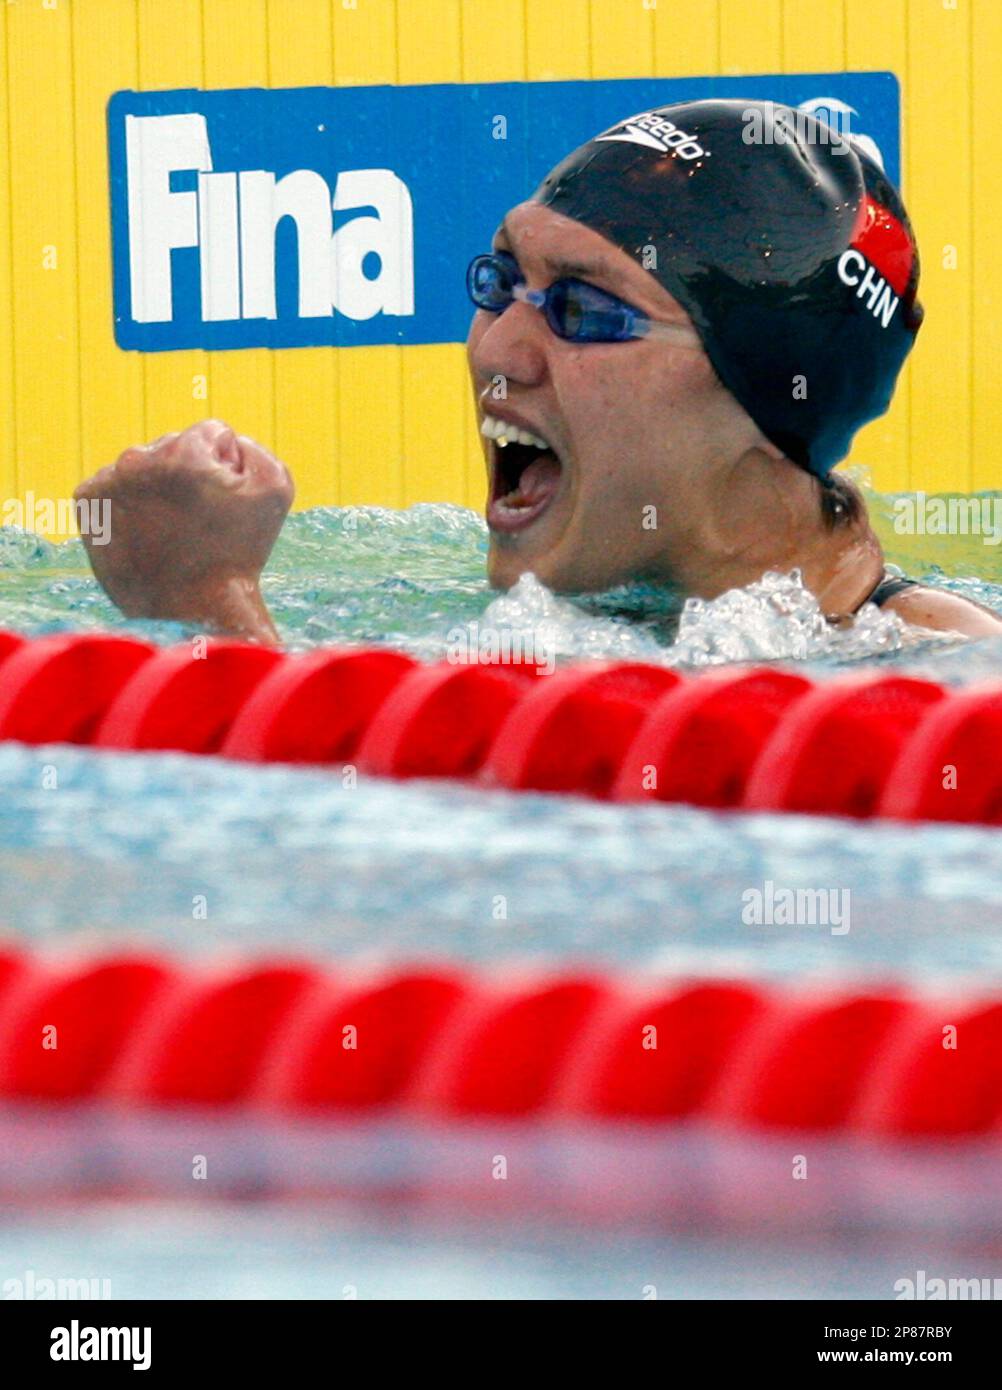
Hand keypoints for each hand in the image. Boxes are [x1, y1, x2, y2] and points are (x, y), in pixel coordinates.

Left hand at [74, 420, 293, 641]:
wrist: (196, 610)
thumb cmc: (239, 554)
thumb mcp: (274, 490)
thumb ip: (252, 447)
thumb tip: (225, 442)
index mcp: (184, 452)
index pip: (211, 436)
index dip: (227, 472)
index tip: (225, 507)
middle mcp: (139, 460)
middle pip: (173, 450)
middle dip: (189, 479)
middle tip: (200, 524)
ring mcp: (109, 484)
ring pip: (141, 469)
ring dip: (157, 490)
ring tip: (173, 532)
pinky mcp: (88, 507)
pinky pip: (111, 488)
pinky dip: (127, 505)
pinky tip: (145, 532)